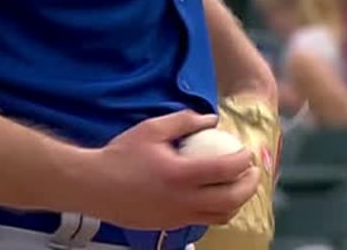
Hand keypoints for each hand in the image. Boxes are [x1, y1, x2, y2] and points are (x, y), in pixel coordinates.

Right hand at [82, 111, 259, 230]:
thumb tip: (212, 120)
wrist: (93, 186)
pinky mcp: (169, 226)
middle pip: (231, 200)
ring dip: (236, 202)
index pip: (226, 170)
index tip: (247, 151)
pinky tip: (214, 195)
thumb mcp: (152, 129)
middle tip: (253, 172)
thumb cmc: (121, 155)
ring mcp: (177, 217)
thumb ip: (185, 121)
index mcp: (181, 175)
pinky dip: (216, 210)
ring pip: (220, 216)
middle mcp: (183, 201)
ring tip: (238, 186)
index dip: (244, 160)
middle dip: (249, 185)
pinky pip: (202, 220)